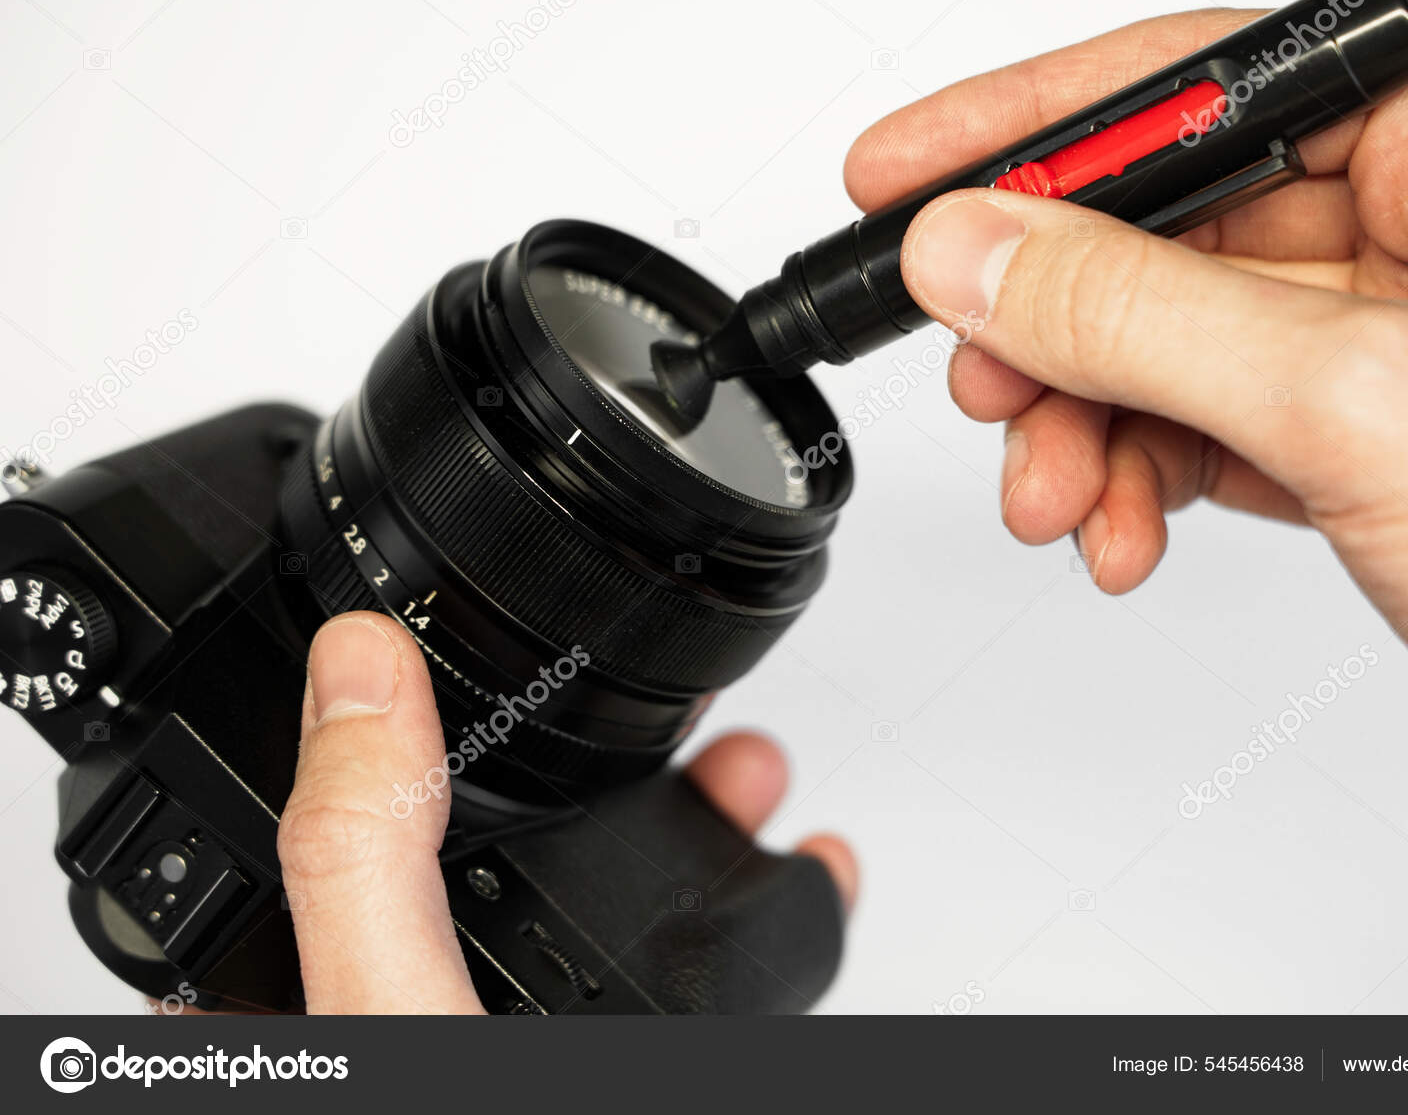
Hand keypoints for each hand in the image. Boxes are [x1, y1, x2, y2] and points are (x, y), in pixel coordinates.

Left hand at [274, 612, 855, 1012]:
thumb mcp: (386, 1006)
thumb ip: (363, 849)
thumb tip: (357, 667)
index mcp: (327, 983)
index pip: (360, 808)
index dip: (418, 712)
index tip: (487, 630)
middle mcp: (435, 999)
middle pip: (523, 831)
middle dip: (609, 747)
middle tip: (660, 688)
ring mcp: (538, 1019)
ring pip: (621, 885)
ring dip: (704, 810)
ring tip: (756, 767)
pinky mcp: (639, 1044)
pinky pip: (710, 965)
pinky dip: (773, 906)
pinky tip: (811, 874)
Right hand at [847, 12, 1407, 846]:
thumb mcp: (1357, 406)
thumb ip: (1139, 314)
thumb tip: (982, 250)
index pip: (1206, 83)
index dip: (1036, 127)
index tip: (913, 170)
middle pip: (1178, 226)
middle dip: (1058, 318)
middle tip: (977, 373)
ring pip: (1186, 342)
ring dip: (1095, 419)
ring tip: (1058, 496)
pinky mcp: (1393, 447)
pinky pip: (1222, 426)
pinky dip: (1153, 474)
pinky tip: (1127, 526)